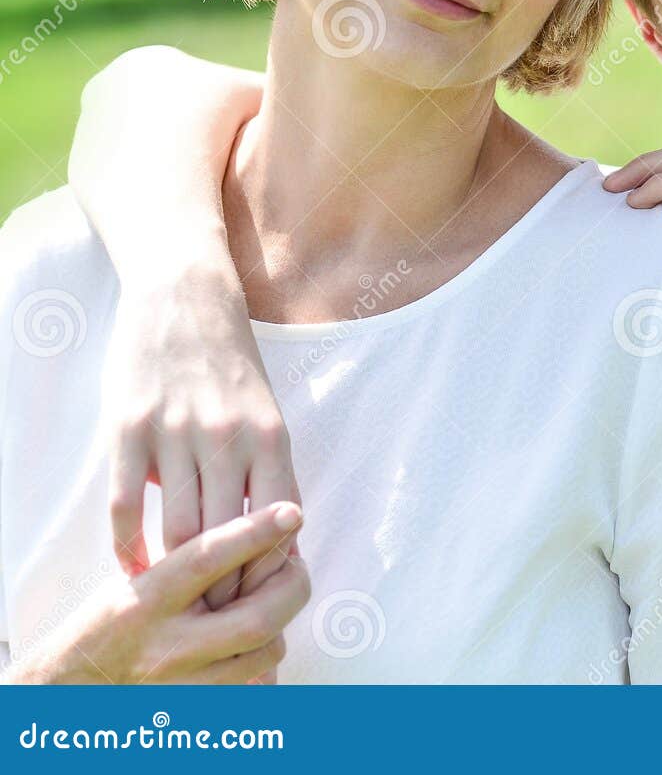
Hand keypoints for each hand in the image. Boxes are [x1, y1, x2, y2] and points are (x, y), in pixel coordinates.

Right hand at [4, 503, 308, 684]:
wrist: (68, 690)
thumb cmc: (110, 623)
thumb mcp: (139, 582)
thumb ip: (193, 563)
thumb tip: (261, 534)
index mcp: (145, 601)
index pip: (208, 558)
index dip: (255, 532)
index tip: (291, 512)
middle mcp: (165, 646)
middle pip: (257, 617)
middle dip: (292, 586)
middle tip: (296, 566)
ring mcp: (183, 686)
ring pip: (266, 651)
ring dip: (281, 620)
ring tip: (272, 600)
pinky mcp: (198, 711)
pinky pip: (256, 682)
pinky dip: (264, 654)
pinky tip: (256, 636)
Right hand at [105, 264, 299, 612]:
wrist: (186, 299)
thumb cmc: (233, 365)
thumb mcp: (268, 414)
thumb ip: (267, 472)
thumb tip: (268, 538)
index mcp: (271, 439)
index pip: (276, 528)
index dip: (267, 574)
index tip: (260, 603)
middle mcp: (228, 440)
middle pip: (226, 541)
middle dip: (222, 588)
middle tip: (213, 622)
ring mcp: (176, 435)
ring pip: (177, 531)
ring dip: (175, 576)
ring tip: (175, 605)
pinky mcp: (128, 430)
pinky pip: (127, 507)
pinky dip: (128, 549)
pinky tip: (133, 569)